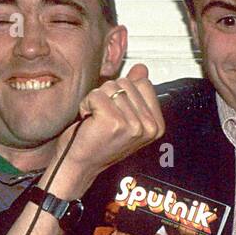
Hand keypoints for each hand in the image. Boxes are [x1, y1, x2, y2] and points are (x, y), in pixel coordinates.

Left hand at [53, 64, 164, 194]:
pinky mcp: (113, 122)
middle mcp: (148, 127)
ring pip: (111, 87)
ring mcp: (133, 125)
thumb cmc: (97, 144)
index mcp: (156, 125)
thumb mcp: (123, 117)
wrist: (79, 166)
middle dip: (108, 96)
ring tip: (96, 120)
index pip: (144, 83)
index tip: (116, 113)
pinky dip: (87, 104)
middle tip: (103, 118)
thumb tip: (142, 69)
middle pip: (126, 83)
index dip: (124, 93)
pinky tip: (88, 120)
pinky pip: (97, 94)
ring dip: (96, 101)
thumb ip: (135, 91)